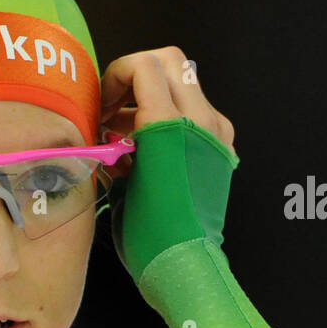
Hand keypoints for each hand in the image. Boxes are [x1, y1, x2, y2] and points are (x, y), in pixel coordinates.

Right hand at [96, 47, 238, 286]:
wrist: (187, 266)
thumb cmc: (146, 234)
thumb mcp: (119, 183)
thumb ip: (115, 144)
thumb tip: (109, 128)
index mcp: (170, 127)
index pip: (144, 66)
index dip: (115, 76)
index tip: (103, 107)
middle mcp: (201, 121)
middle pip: (169, 61)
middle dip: (135, 75)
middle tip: (115, 108)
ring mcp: (217, 133)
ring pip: (184, 83)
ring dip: (152, 96)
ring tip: (127, 136)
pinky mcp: (223, 147)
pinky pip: (196, 111)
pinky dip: (171, 116)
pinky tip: (151, 150)